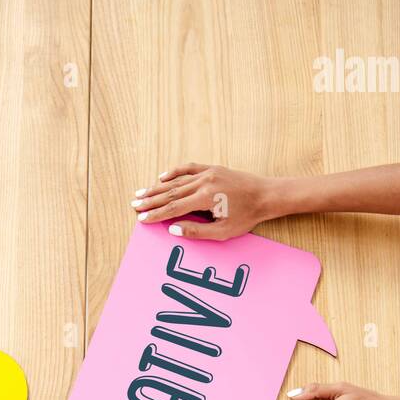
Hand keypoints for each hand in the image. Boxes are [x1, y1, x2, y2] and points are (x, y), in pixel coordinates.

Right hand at [131, 162, 278, 238]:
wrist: (266, 195)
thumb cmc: (247, 216)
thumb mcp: (223, 231)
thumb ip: (197, 231)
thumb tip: (173, 229)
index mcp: (206, 198)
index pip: (173, 208)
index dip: (155, 214)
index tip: (142, 219)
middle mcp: (204, 182)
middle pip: (170, 193)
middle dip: (151, 200)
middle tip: (134, 205)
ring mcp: (208, 173)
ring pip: (176, 180)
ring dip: (157, 187)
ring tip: (142, 193)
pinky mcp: (213, 168)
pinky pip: (189, 168)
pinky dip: (174, 172)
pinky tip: (162, 177)